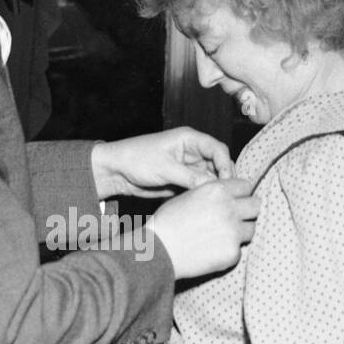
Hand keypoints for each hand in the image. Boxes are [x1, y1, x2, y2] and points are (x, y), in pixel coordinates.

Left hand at [91, 128, 232, 198]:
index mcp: (189, 139)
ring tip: (215, 202)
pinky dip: (202, 195)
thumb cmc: (136, 159)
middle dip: (222, 179)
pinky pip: (198, 188)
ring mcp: (187, 167)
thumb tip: (214, 186)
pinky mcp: (182, 181)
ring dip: (212, 189)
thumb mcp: (165, 168)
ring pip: (209, 178)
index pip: (218, 149)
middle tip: (224, 196)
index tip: (227, 182)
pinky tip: (203, 204)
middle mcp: (192, 152)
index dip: (226, 165)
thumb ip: (191, 177)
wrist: (116, 171)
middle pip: (218, 165)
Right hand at [148, 177, 257, 278]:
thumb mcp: (188, 196)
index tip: (234, 202)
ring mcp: (233, 231)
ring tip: (221, 236)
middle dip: (247, 211)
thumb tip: (230, 193)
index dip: (240, 194)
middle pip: (256, 205)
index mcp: (217, 190)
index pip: (246, 186)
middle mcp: (229, 208)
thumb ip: (212, 192)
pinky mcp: (232, 253)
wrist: (158, 251)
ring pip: (252, 228)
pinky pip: (240, 249)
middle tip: (234, 219)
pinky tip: (212, 251)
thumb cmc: (168, 222)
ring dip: (241, 232)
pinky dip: (229, 251)